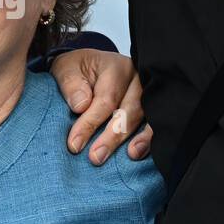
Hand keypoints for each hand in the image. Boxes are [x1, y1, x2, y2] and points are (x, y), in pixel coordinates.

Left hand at [50, 49, 152, 164]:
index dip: (90, 123)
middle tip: (96, 157)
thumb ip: (71, 85)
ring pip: (147, 117)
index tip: (74, 145)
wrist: (90, 66)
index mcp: (116, 68)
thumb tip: (81, 106)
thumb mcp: (66, 70)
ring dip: (141, 138)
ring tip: (132, 155)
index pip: (105, 99)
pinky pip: (156, 123)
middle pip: (130, 109)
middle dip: (113, 136)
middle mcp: (137, 79)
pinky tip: (143, 152)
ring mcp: (149, 93)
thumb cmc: (78, 70)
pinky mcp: (154, 106)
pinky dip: (151, 138)